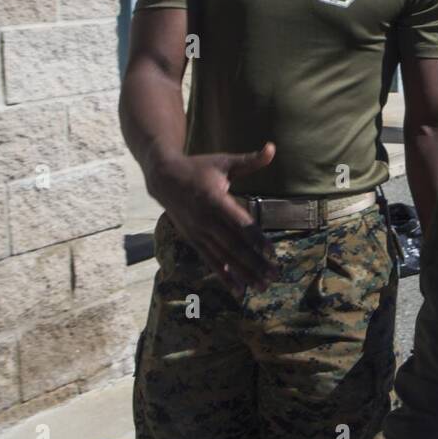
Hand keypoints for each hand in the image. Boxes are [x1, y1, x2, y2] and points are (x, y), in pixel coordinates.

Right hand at [148, 142, 280, 299]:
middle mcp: (205, 220)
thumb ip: (250, 160)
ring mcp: (197, 232)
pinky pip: (210, 261)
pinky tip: (239, 290)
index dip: (255, 238)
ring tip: (261, 287)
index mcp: (214, 200)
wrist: (163, 177)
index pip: (239, 223)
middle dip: (254, 263)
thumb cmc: (199, 168)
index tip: (271, 252)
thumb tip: (272, 148)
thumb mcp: (224, 162)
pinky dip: (225, 276)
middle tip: (274, 276)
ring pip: (223, 257)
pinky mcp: (193, 240)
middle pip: (233, 246)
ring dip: (243, 274)